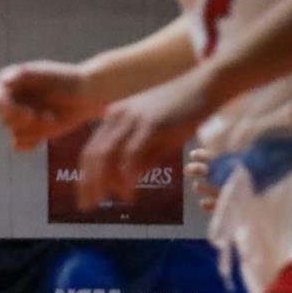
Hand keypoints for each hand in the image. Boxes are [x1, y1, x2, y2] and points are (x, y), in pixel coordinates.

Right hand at [0, 60, 102, 151]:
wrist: (86, 95)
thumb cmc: (67, 81)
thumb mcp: (45, 74)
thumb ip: (22, 75)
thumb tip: (3, 82)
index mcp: (10, 83)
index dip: (10, 110)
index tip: (29, 115)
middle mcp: (10, 100)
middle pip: (4, 119)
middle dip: (26, 121)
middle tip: (48, 118)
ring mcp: (18, 117)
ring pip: (14, 132)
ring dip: (35, 129)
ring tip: (53, 119)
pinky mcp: (27, 132)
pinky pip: (19, 145)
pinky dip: (31, 143)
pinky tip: (45, 136)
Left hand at [77, 69, 217, 210]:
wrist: (206, 86)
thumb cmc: (183, 111)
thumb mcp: (156, 135)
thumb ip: (142, 156)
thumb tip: (129, 182)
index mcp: (114, 117)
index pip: (90, 151)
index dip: (85, 176)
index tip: (86, 196)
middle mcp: (117, 116)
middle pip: (92, 155)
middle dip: (88, 184)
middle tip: (89, 206)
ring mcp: (132, 119)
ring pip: (106, 156)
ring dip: (105, 183)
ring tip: (113, 202)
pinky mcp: (150, 123)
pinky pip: (130, 154)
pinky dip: (127, 177)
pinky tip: (130, 192)